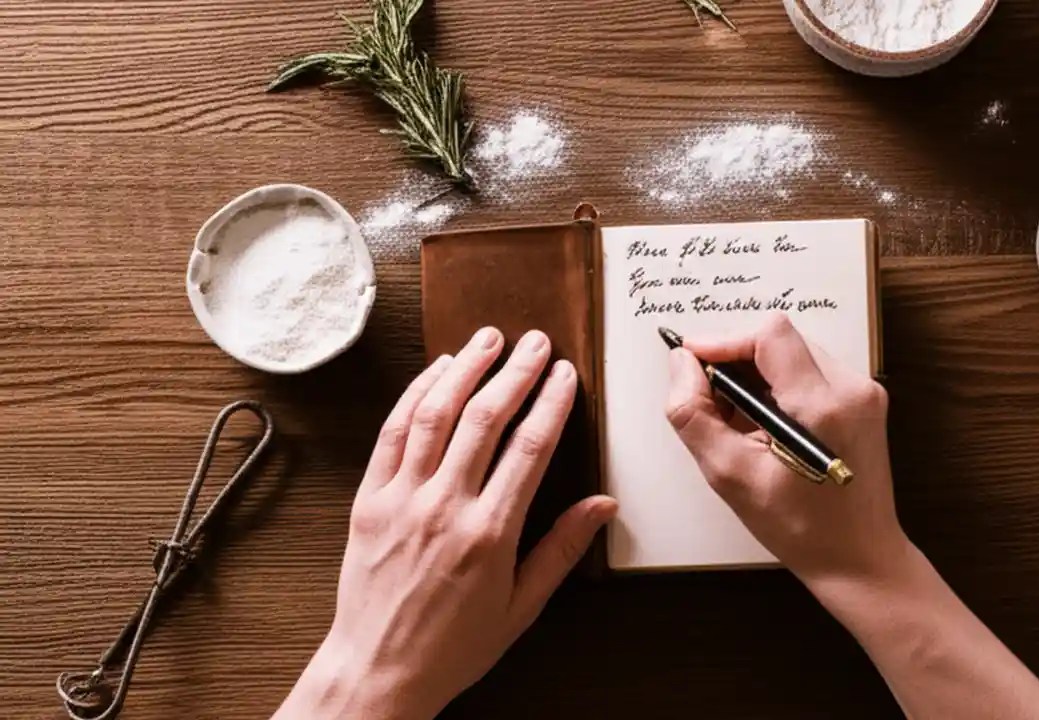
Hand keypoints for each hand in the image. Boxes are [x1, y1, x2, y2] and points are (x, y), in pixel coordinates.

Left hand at [275, 328, 616, 719]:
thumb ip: (561, 548)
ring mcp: (402, 499)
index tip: (565, 374)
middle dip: (515, 371)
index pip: (530, 447)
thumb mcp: (522, 606)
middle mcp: (444, 507)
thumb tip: (602, 505)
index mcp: (489, 534)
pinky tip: (435, 373)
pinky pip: (393, 433)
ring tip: (488, 338)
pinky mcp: (369, 500)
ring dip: (464, 369)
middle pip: (485, 418)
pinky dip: (415, 396)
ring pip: (435, 414)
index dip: (551, 401)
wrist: (378, 670)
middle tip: (535, 341)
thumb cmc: (453, 646)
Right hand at [664, 313, 903, 584]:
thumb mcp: (730, 476)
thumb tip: (681, 364)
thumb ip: (695, 414)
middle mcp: (851, 389)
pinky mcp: (865, 402)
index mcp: (821, 406)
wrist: (859, 558)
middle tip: (710, 397)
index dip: (724, 340)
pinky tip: (766, 424)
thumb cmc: (799, 528)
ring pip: (794, 353)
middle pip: (781, 340)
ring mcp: (864, 394)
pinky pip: (812, 372)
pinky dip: (780, 386)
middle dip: (738, 359)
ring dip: (758, 374)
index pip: (769, 335)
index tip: (692, 361)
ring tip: (737, 418)